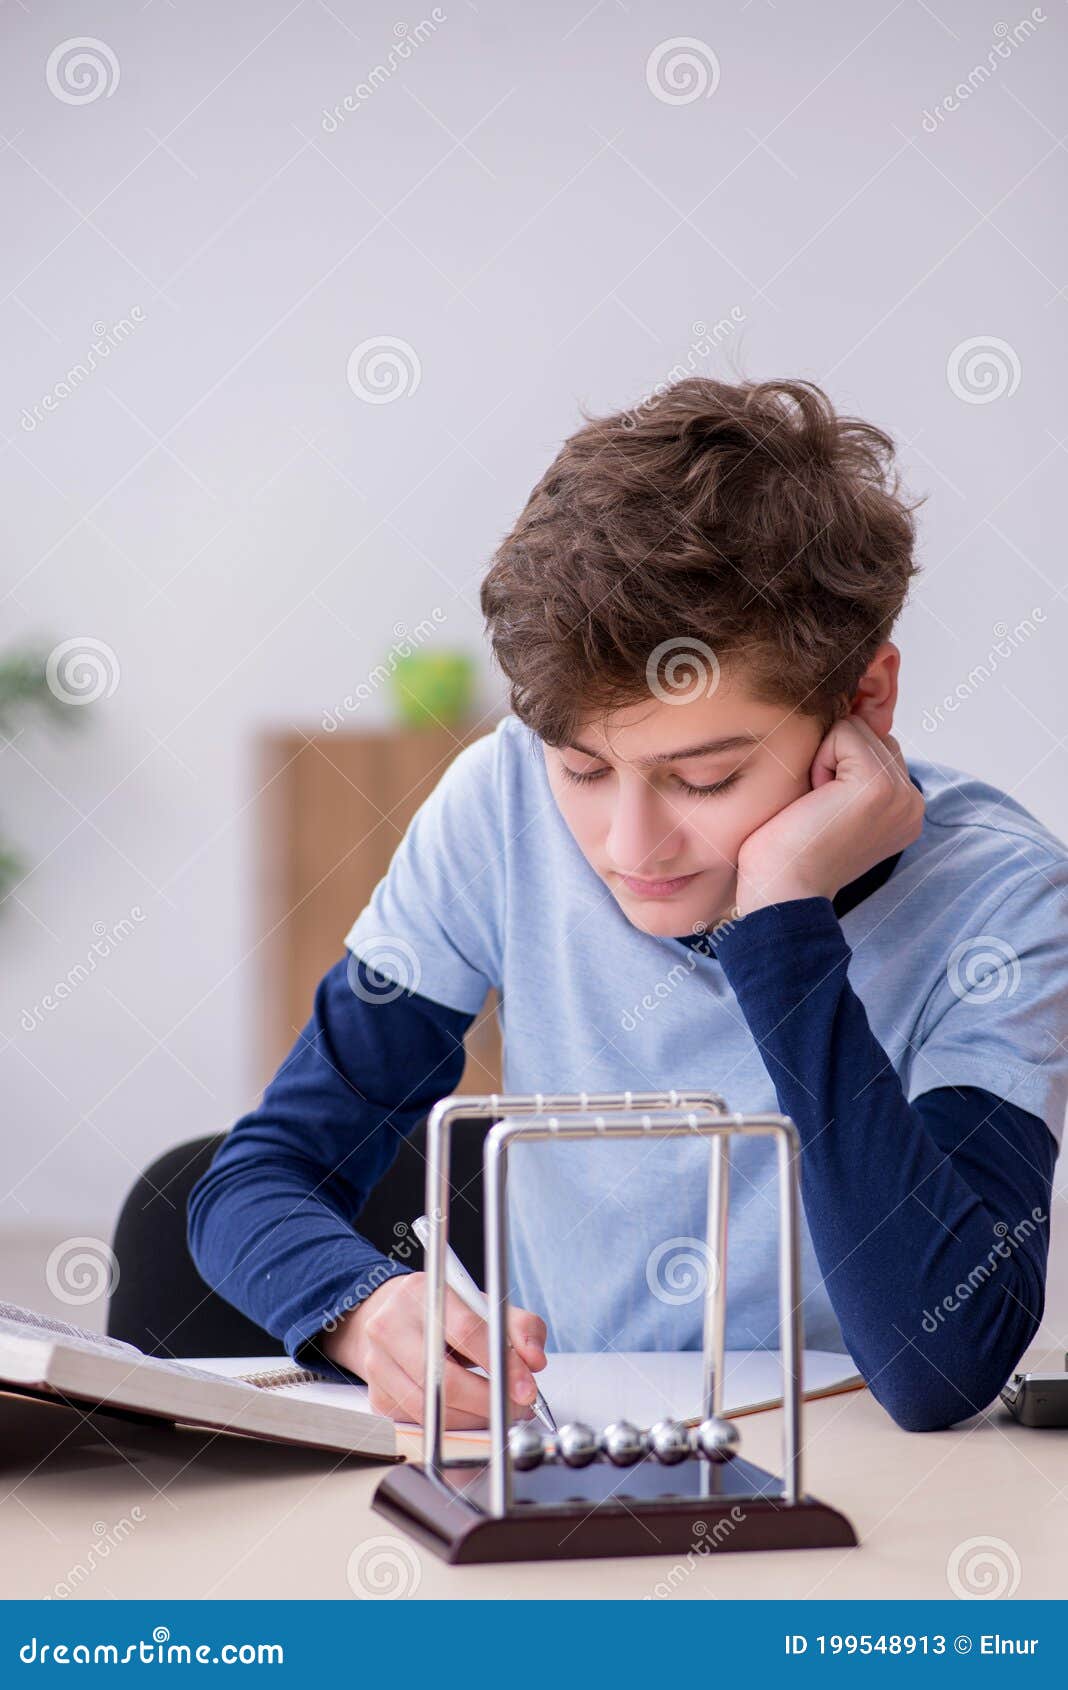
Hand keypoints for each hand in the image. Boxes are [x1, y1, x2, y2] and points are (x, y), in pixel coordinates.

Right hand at [321, 1272, 548, 1428]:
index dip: (502, 1365)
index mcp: (422, 1292)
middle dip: (491, 1402)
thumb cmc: (443, 1312)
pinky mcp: (377, 1396)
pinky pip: (421, 1423)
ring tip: (497, 1411)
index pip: (467, 1331)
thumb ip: (519, 1326)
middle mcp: (391, 1326)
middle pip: (446, 1379)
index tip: (527, 1388)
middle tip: (517, 1407)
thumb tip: (534, 1360)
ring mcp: (377, 1363)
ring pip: (434, 1408)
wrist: (391, 1317)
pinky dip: (453, 1426)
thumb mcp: (482, 1304)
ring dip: (475, 1419)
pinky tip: (469, 1413)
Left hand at [734, 717, 924, 917]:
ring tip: (816, 804)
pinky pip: (844, 731)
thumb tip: (847, 709)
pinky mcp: (879, 785)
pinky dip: (819, 758)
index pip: (876, 747)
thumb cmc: (787, 851)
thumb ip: (851, 768)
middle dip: (833, 758)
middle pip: (869, 734)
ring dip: (824, 758)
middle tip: (817, 808)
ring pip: (856, 729)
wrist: (780, 893)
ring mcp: (900, 793)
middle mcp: (912, 802)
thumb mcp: (830, 803)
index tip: (822, 810)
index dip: (837, 764)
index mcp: (903, 809)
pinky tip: (814, 799)